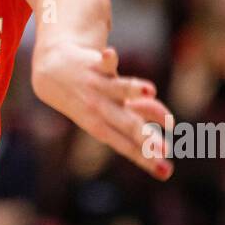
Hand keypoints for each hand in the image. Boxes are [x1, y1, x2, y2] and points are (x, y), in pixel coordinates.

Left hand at [30, 41, 173, 179]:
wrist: (52, 74)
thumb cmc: (93, 97)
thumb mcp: (119, 108)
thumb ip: (147, 113)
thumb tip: (171, 122)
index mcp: (106, 127)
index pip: (129, 145)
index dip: (147, 158)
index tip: (166, 171)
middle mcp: (102, 110)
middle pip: (128, 125)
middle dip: (146, 138)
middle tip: (165, 150)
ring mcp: (98, 88)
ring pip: (118, 90)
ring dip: (132, 89)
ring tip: (149, 91)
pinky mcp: (96, 66)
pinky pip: (103, 63)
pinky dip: (107, 59)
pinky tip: (110, 53)